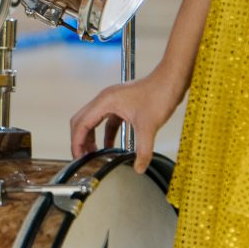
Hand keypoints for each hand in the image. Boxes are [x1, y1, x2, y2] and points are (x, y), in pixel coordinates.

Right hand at [68, 66, 184, 158]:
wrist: (171, 80)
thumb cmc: (160, 94)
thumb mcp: (149, 126)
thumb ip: (143, 150)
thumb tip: (138, 167)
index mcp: (105, 102)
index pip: (81, 124)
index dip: (77, 142)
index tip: (79, 157)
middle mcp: (104, 99)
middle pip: (81, 121)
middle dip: (79, 140)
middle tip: (82, 158)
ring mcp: (112, 101)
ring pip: (92, 121)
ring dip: (90, 137)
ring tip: (93, 154)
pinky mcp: (120, 104)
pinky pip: (106, 121)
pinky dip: (105, 135)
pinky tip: (110, 146)